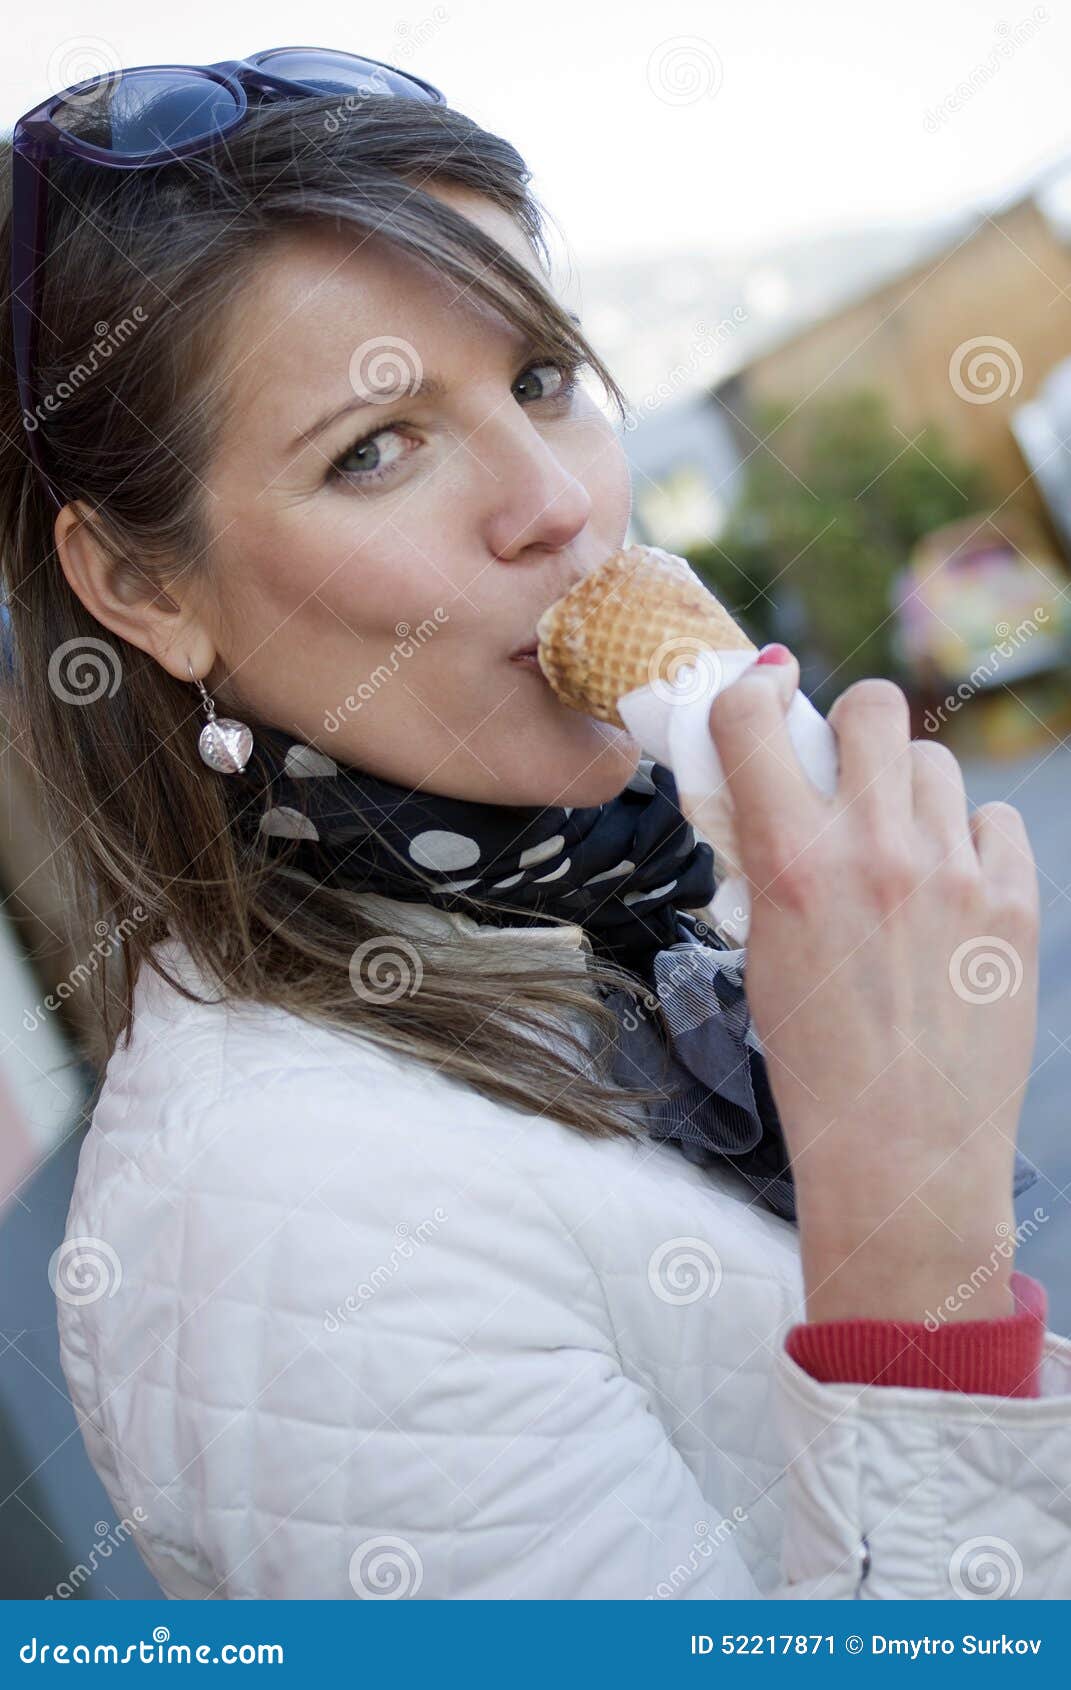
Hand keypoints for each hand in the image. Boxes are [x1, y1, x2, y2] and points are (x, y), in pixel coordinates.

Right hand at [707, 652, 1038, 1323]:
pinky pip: (996, 824)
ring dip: (913, 792)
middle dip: (856, 725)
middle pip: (875, 708)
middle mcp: (876, 851)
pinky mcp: (1014, 904)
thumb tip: (773, 794)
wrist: (903, 1154)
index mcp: (791, 863)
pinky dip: (972, 844)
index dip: (749, 695)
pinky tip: (955, 892)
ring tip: (905, 851)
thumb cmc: (817, 1064)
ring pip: (937, 764)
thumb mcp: (763, 953)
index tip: (760, 700)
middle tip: (851, 766)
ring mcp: (954, 874)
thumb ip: (767, 863)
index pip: (752, 720)